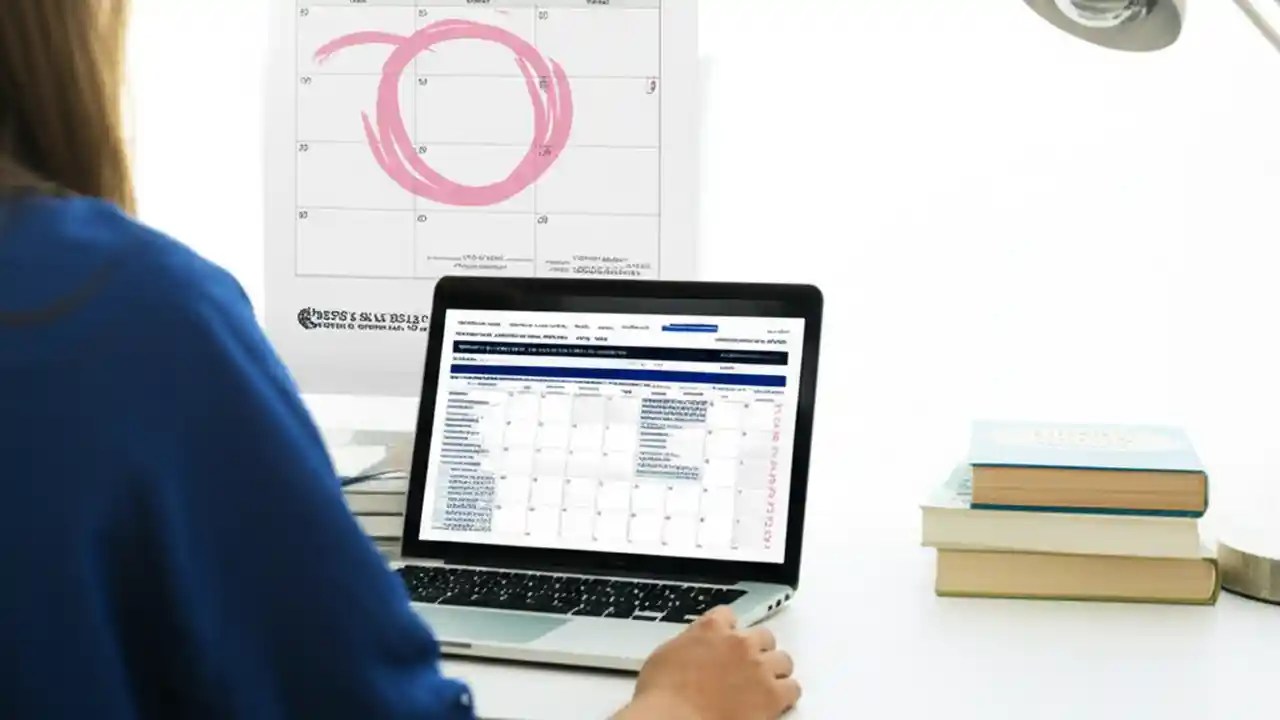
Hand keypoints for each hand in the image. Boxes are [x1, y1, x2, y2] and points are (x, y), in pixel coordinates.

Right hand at [614, 605, 800, 719]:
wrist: (672, 719)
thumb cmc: (662, 696)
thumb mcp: (665, 656)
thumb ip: (688, 644)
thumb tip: (691, 649)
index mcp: (711, 629)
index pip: (728, 615)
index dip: (728, 629)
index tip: (726, 639)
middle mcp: (739, 643)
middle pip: (763, 636)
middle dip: (757, 650)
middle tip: (747, 666)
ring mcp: (759, 668)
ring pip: (783, 660)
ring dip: (774, 670)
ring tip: (764, 684)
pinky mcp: (772, 695)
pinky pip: (792, 688)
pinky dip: (785, 695)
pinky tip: (775, 701)